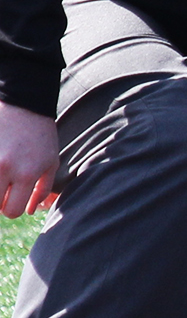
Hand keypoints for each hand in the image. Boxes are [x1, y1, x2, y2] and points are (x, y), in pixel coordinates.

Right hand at [0, 101, 57, 218]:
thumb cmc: (42, 137)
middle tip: (6, 189)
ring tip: (3, 178)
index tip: (15, 199)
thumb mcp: (51, 163)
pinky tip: (0, 166)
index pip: (12, 210)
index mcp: (27, 174)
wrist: (25, 106)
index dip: (13, 209)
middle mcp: (5, 169)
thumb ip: (43, 189)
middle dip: (0, 201)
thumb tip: (32, 211)